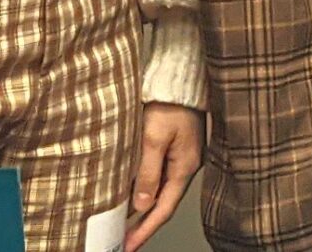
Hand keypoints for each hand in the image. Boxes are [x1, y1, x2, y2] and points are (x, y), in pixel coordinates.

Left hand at [125, 103, 202, 250]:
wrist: (181, 77)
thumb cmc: (171, 103)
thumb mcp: (154, 139)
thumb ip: (148, 173)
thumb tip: (142, 204)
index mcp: (185, 166)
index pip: (164, 208)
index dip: (146, 230)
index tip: (128, 245)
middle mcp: (187, 165)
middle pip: (164, 203)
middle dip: (144, 224)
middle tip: (124, 240)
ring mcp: (183, 156)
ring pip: (161, 190)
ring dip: (144, 207)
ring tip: (124, 222)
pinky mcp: (177, 147)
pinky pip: (161, 175)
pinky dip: (146, 189)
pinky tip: (133, 193)